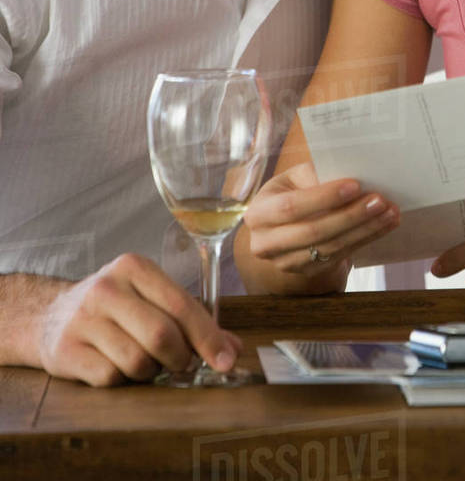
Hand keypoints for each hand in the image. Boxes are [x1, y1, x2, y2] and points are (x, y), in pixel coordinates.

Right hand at [35, 254, 242, 386]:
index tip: (226, 361)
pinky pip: (111, 378)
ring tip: (143, 361)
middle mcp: (107, 288)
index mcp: (135, 267)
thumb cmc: (113, 307)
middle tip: (181, 365)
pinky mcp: (66, 350)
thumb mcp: (150, 297)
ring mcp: (83, 319)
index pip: (182, 305)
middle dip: (181, 359)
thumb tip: (231, 348)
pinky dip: (122, 380)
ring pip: (138, 361)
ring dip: (150, 372)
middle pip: (162, 336)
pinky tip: (116, 365)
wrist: (49, 315)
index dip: (208, 337)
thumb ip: (191, 318)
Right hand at [242, 162, 399, 274]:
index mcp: (259, 213)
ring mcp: (286, 262)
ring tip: (390, 212)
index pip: (291, 206)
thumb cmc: (293, 191)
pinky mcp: (307, 272)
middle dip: (351, 216)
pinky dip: (365, 239)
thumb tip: (350, 170)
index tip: (355, 184)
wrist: (283, 225)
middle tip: (380, 200)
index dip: (324, 197)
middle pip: (313, 231)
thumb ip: (315, 174)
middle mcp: (266, 243)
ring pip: (330, 247)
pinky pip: (340, 256)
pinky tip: (384, 225)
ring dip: (365, 229)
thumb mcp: (295, 177)